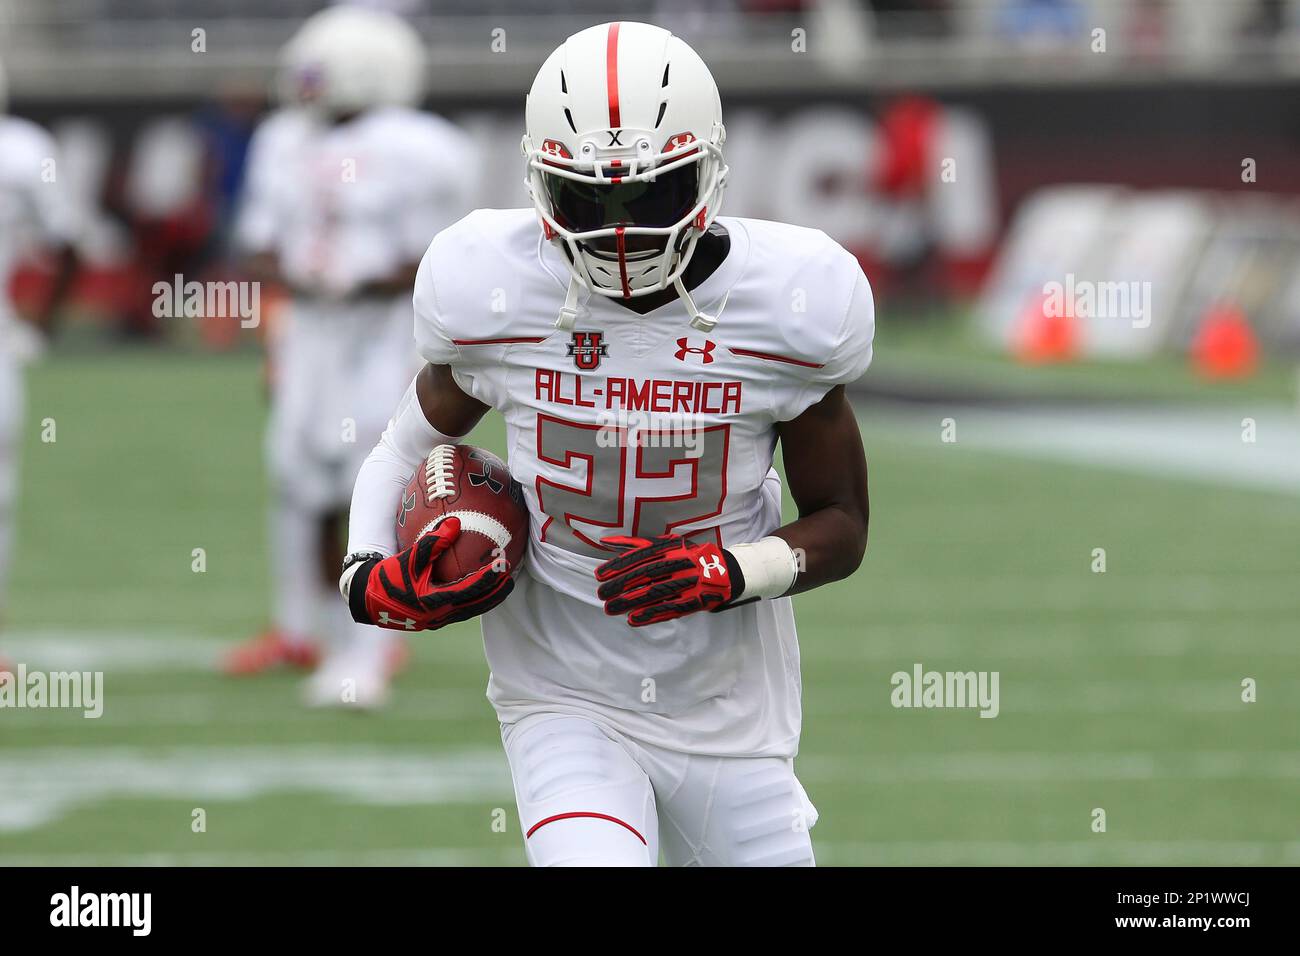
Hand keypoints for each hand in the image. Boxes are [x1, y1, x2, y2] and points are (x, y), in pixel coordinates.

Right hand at [350, 517, 513, 630]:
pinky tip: (475, 584)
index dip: (490, 577)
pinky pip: (460, 607)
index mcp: (436, 601)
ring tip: (502, 582)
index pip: (471, 589)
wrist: (365, 600)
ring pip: (471, 608)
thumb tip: (455, 522)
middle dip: (496, 590)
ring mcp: (438, 618)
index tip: (504, 563)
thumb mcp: (407, 559)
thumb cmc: (385, 578)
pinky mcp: (433, 618)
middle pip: (477, 603)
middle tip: (511, 574)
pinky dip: (472, 597)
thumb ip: (432, 542)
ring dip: (488, 596)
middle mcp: (440, 614)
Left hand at [594, 534, 736, 626]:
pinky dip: (650, 615)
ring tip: (610, 609)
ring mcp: (686, 584)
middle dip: (620, 586)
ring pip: (653, 594)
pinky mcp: (692, 601)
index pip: (639, 557)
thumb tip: (605, 541)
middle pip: (644, 576)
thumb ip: (634, 544)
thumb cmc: (685, 556)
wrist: (721, 571)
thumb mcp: (664, 544)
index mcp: (669, 549)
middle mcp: (677, 564)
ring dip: (629, 603)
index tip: (599, 575)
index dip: (618, 566)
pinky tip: (633, 620)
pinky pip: (668, 609)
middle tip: (602, 595)